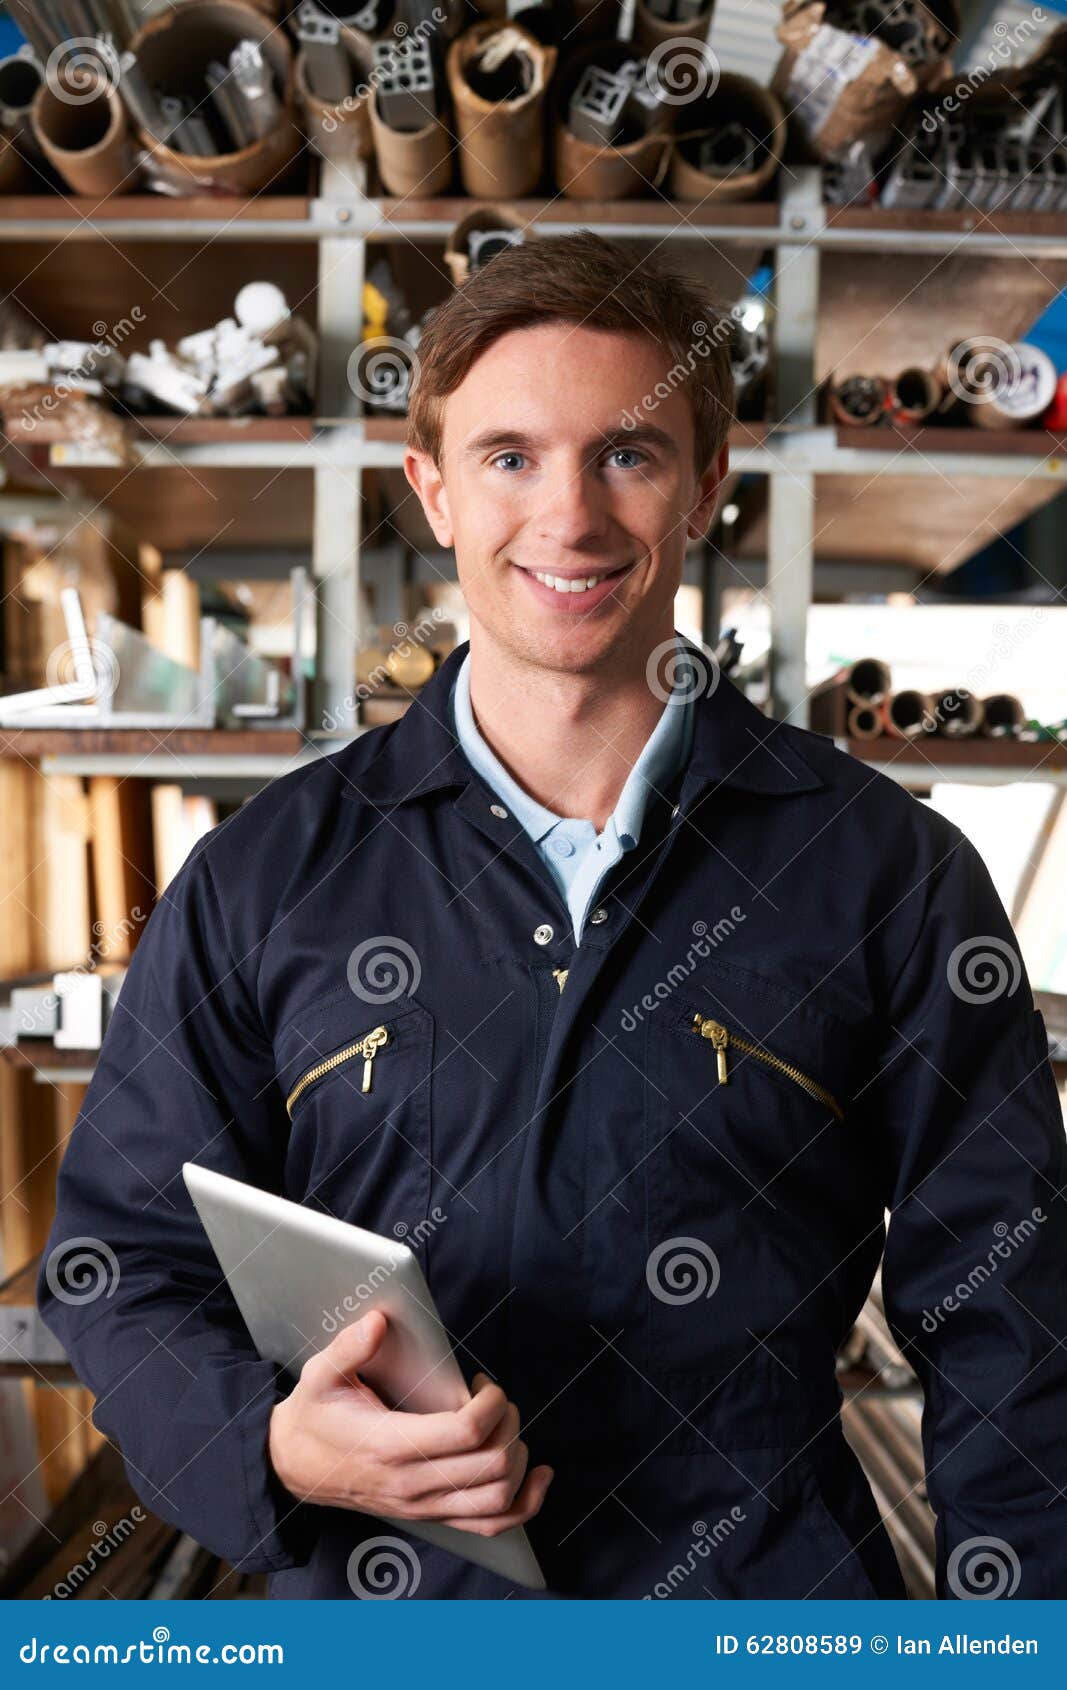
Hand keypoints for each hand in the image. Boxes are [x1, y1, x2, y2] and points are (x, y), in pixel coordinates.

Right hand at [268, 1308, 552, 1536]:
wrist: (293, 1466)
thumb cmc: (313, 1416)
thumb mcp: (319, 1375)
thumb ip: (349, 1348)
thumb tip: (378, 1321)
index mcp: (390, 1446)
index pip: (466, 1433)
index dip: (492, 1404)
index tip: (482, 1384)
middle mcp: (412, 1484)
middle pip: (492, 1465)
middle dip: (509, 1423)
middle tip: (493, 1399)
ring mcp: (423, 1506)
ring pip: (499, 1499)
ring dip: (518, 1458)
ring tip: (504, 1426)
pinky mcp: (431, 1515)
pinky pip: (491, 1524)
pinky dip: (525, 1503)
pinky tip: (537, 1474)